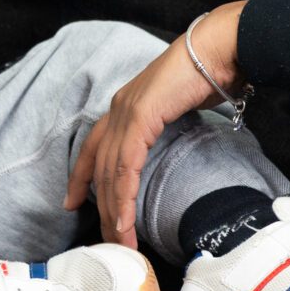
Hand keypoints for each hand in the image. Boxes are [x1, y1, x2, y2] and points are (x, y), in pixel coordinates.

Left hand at [64, 0, 245, 250]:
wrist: (217, 49)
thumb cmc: (206, 74)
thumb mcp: (177, 105)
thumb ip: (164, 124)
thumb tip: (166, 145)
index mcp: (125, 105)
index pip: (93, 147)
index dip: (80, 176)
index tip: (72, 202)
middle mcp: (119, 108)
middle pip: (99, 167)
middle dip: (101, 207)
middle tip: (107, 239)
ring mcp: (127, 111)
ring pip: (110, 172)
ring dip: (114, 211)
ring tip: (120, 241)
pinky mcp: (141, 117)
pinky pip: (126, 166)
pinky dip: (124, 196)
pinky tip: (125, 219)